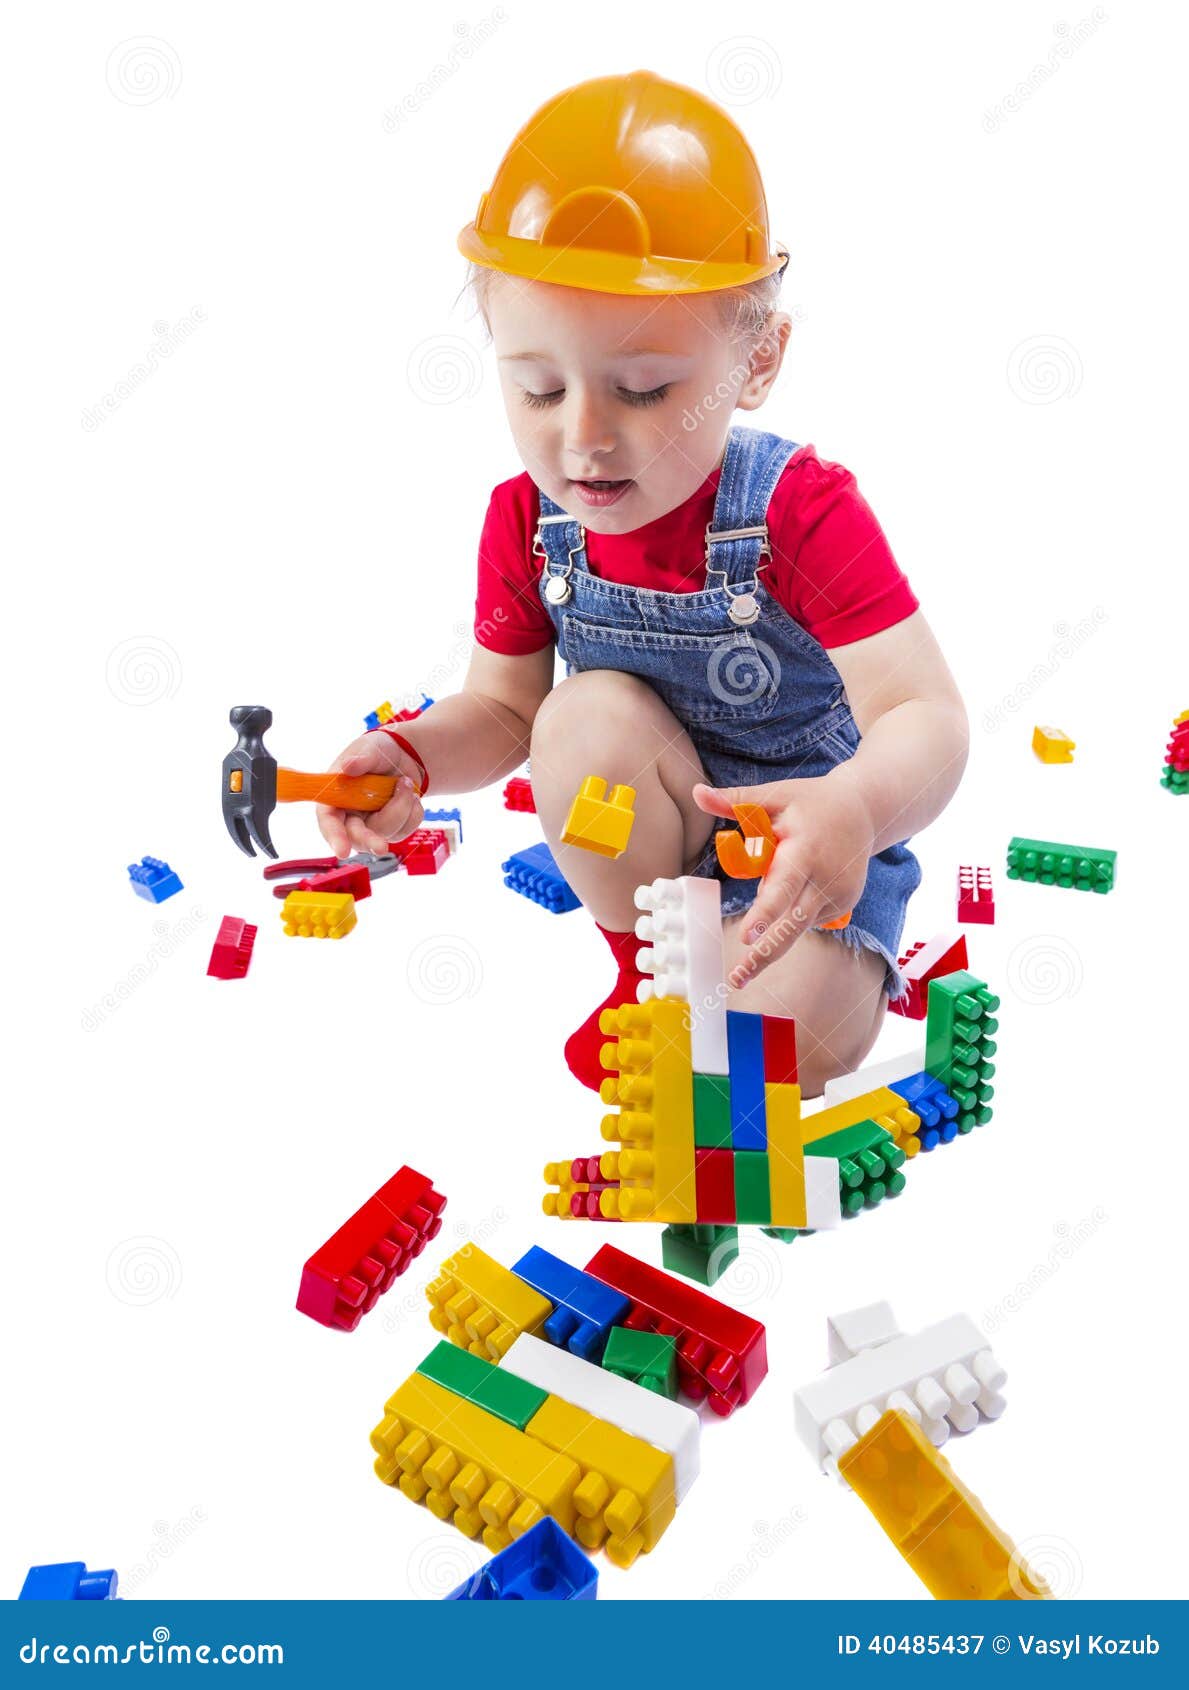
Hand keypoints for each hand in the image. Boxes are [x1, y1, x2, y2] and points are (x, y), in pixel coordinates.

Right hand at [316, 732, 424, 857]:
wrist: (405, 757)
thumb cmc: (379, 752)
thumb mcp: (370, 747)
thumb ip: (361, 758)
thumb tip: (348, 767)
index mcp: (336, 797)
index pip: (328, 820)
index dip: (334, 836)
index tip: (343, 851)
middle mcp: (351, 815)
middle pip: (356, 838)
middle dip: (370, 841)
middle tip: (382, 848)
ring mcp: (373, 825)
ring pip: (386, 832)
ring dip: (401, 806)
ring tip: (405, 782)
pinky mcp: (393, 829)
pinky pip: (406, 829)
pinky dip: (413, 810)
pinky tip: (409, 794)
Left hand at [692, 771, 874, 986]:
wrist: (864, 809)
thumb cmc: (811, 801)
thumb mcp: (775, 795)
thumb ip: (735, 800)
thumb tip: (697, 793)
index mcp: (805, 851)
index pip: (782, 889)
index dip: (765, 914)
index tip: (748, 936)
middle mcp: (825, 879)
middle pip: (791, 925)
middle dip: (765, 954)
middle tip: (737, 978)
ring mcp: (838, 895)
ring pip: (797, 926)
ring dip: (772, 935)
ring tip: (754, 941)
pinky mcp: (843, 905)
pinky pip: (807, 919)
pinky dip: (792, 912)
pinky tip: (798, 884)